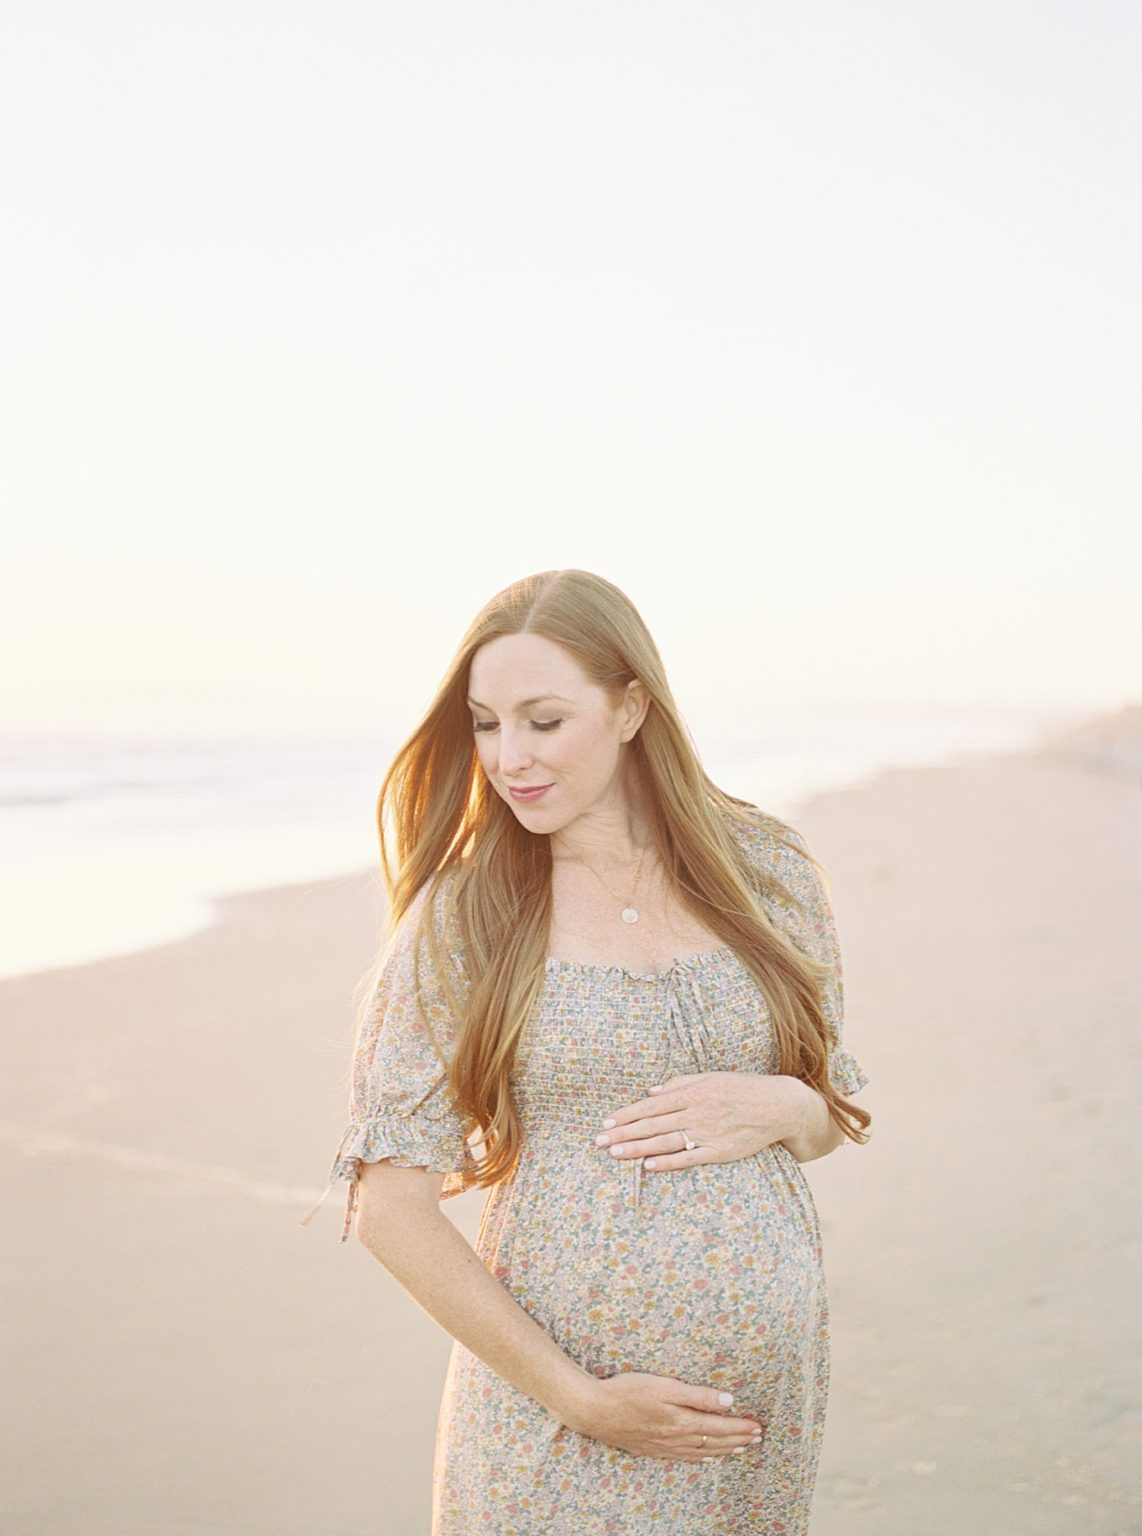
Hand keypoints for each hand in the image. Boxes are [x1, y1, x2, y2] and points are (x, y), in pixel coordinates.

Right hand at [563, 1371, 763, 1460]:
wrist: (595, 1410)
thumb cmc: (628, 1391)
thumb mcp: (665, 1386)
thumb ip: (697, 1395)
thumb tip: (728, 1402)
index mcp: (682, 1420)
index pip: (720, 1425)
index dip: (740, 1426)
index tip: (758, 1426)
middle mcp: (677, 1438)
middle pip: (714, 1441)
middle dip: (738, 1439)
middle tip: (757, 1438)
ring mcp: (665, 1446)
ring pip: (702, 1452)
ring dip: (724, 1450)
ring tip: (740, 1448)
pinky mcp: (653, 1449)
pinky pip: (685, 1458)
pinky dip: (702, 1458)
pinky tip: (707, 1458)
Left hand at [594, 1071, 809, 1170]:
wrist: (779, 1106)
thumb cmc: (742, 1089)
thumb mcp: (711, 1077)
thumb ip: (680, 1084)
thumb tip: (651, 1091)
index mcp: (692, 1092)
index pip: (650, 1105)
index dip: (626, 1115)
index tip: (606, 1122)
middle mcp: (696, 1111)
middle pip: (652, 1124)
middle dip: (623, 1133)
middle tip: (598, 1142)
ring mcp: (707, 1132)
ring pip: (665, 1141)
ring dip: (637, 1148)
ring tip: (614, 1154)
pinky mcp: (720, 1151)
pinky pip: (689, 1158)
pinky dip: (668, 1162)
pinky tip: (648, 1166)